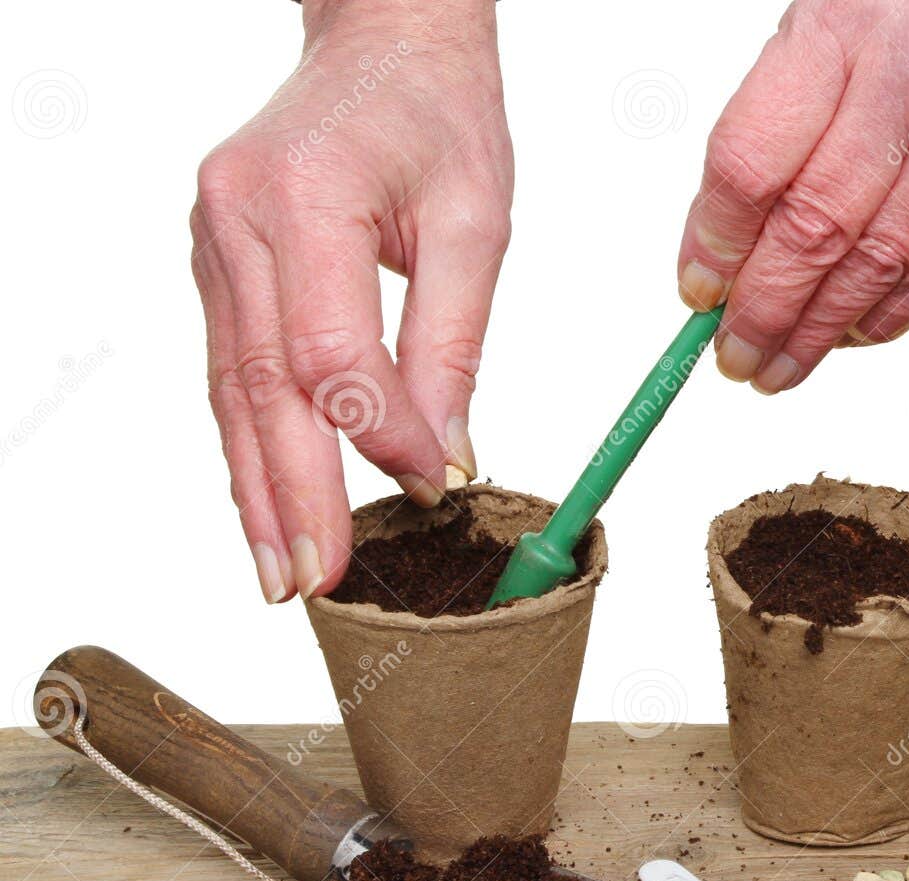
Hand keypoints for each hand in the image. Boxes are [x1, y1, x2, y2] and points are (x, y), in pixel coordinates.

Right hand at [191, 0, 510, 600]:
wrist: (382, 48)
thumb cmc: (438, 120)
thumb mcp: (476, 222)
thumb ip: (454, 340)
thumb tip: (447, 454)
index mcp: (304, 196)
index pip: (331, 348)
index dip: (379, 432)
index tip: (432, 487)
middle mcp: (235, 219)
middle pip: (264, 382)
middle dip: (294, 492)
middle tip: (317, 580)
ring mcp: (213, 242)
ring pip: (234, 387)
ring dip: (257, 487)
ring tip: (281, 570)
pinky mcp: (219, 264)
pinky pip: (233, 367)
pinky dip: (251, 441)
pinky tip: (267, 502)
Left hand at [676, 0, 908, 393]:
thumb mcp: (846, 26)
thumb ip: (783, 120)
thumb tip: (725, 242)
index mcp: (847, 24)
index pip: (752, 161)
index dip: (716, 243)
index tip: (700, 289)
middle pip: (813, 228)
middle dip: (762, 311)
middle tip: (735, 352)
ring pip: (875, 267)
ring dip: (816, 333)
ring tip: (781, 362)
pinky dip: (885, 319)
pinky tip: (853, 334)